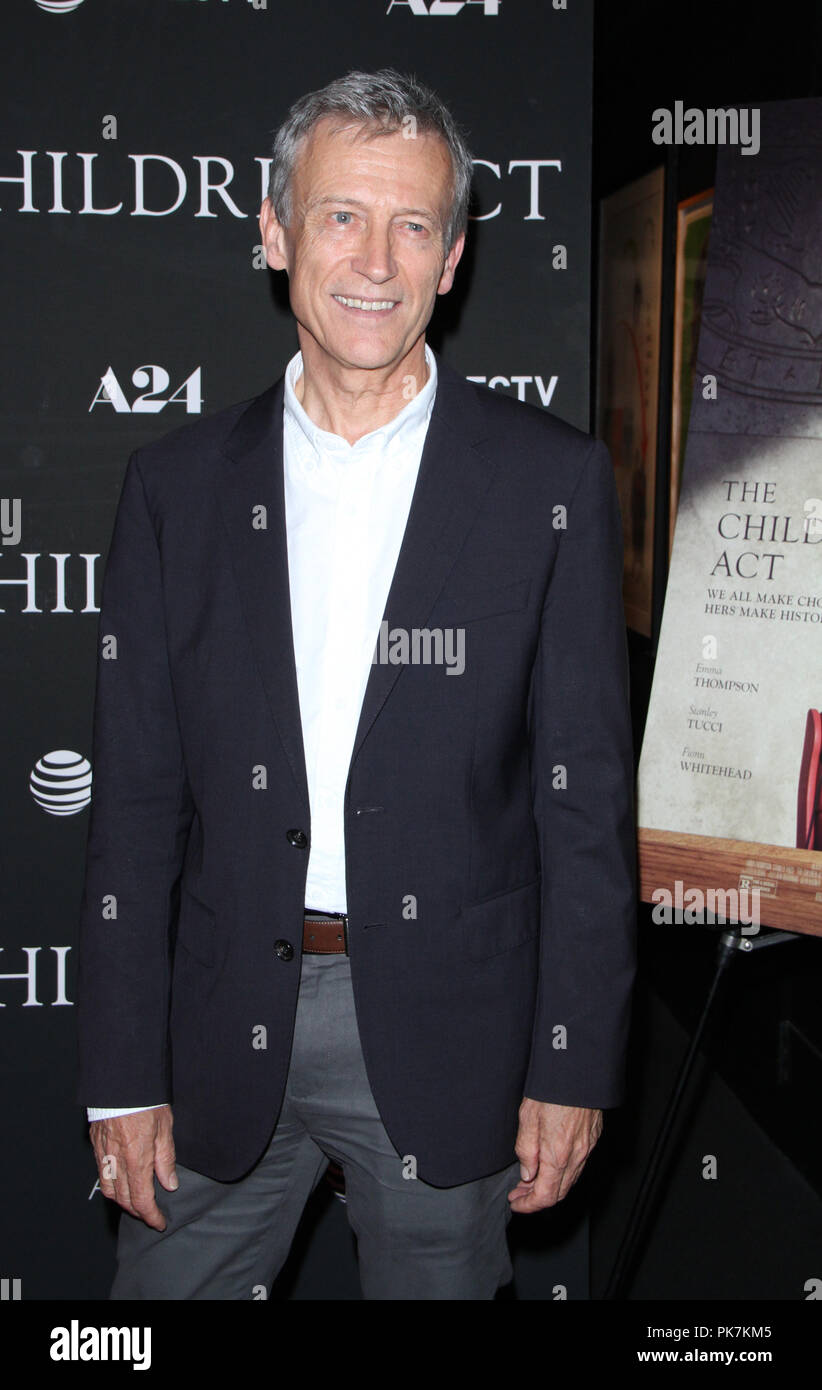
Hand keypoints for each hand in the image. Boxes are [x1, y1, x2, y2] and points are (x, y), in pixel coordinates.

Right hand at [89, 1105, 176, 1229]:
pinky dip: (111, 1186)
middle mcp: (117, 1162)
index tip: (159, 1223)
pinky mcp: (96, 1146)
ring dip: (123, 1202)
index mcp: (136, 1160)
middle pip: (125, 1200)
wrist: (120, 1082)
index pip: (142, 1201)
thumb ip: (166, 1159)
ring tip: (136, 1204)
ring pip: (110, 1191)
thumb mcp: (164, 1129)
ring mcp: (104, 1155)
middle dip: (138, 1213)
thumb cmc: (145, 1102)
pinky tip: (120, 1184)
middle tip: (151, 1215)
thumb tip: (170, 1185)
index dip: (151, 1216)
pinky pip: (102, 1175)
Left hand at [508, 1099, 601, 1212]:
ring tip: (530, 1181)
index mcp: (557, 1155)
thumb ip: (526, 1150)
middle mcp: (576, 1156)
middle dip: (537, 1199)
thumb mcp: (527, 1117)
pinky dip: (562, 1173)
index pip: (545, 1196)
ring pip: (569, 1180)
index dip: (528, 1205)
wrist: (579, 1069)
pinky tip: (550, 1165)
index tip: (515, 1203)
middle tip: (519, 1194)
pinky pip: (578, 1166)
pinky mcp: (593, 1138)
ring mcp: (587, 1147)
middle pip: (559, 1193)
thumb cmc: (552, 1089)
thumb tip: (527, 1173)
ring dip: (550, 1186)